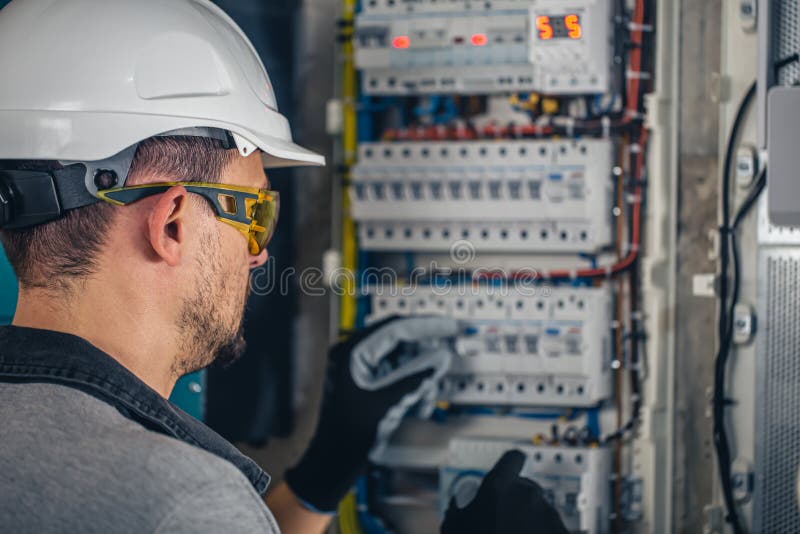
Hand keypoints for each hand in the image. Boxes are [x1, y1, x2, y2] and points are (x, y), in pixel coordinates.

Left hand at [285, 315, 458, 512]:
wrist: (333, 462)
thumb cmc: (348, 434)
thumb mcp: (387, 402)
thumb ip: (415, 377)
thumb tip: (439, 358)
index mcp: (351, 352)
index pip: (394, 328)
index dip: (426, 325)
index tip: (449, 325)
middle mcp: (354, 354)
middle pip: (399, 341)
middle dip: (424, 355)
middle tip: (444, 358)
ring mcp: (361, 368)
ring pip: (401, 359)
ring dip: (420, 376)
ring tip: (427, 396)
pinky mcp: (368, 382)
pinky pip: (397, 374)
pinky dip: (412, 386)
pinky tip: (419, 404)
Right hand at [441, 450, 569, 533]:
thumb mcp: (455, 529)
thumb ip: (458, 513)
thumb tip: (458, 511)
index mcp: (499, 487)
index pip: (513, 458)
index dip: (511, 465)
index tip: (508, 472)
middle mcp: (527, 495)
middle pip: (527, 486)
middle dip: (518, 500)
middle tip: (505, 520)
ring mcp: (548, 514)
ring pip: (540, 509)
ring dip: (530, 520)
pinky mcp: (561, 531)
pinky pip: (552, 527)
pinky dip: (543, 533)